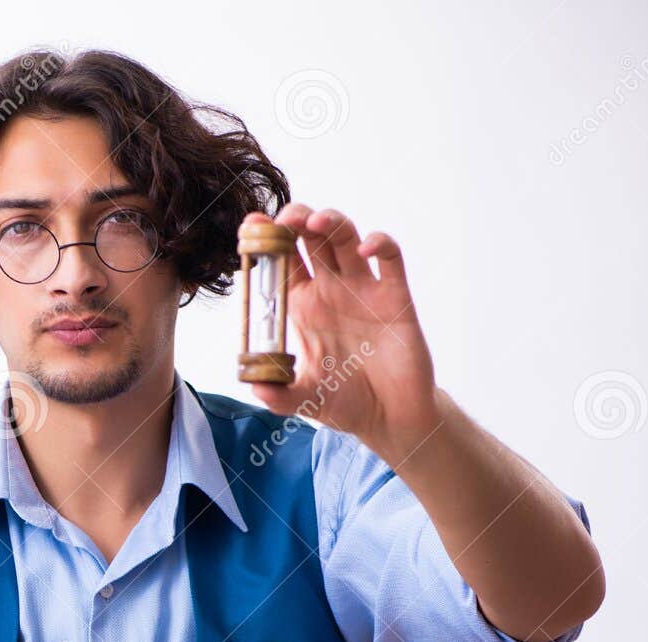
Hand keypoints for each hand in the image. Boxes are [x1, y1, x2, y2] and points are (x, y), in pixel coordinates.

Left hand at [243, 204, 442, 461]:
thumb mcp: (302, 400)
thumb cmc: (344, 402)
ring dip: (332, 223)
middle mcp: (331, 292)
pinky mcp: (395, 297)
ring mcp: (363, 290)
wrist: (388, 417)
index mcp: (304, 308)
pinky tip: (364, 249)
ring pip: (346, 239)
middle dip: (297, 220)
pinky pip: (390, 259)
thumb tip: (254, 386)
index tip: (251, 225)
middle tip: (285, 218)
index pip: (281, 264)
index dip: (266, 242)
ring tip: (315, 222)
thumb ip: (277, 395)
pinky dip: (379, 245)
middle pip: (311, 240)